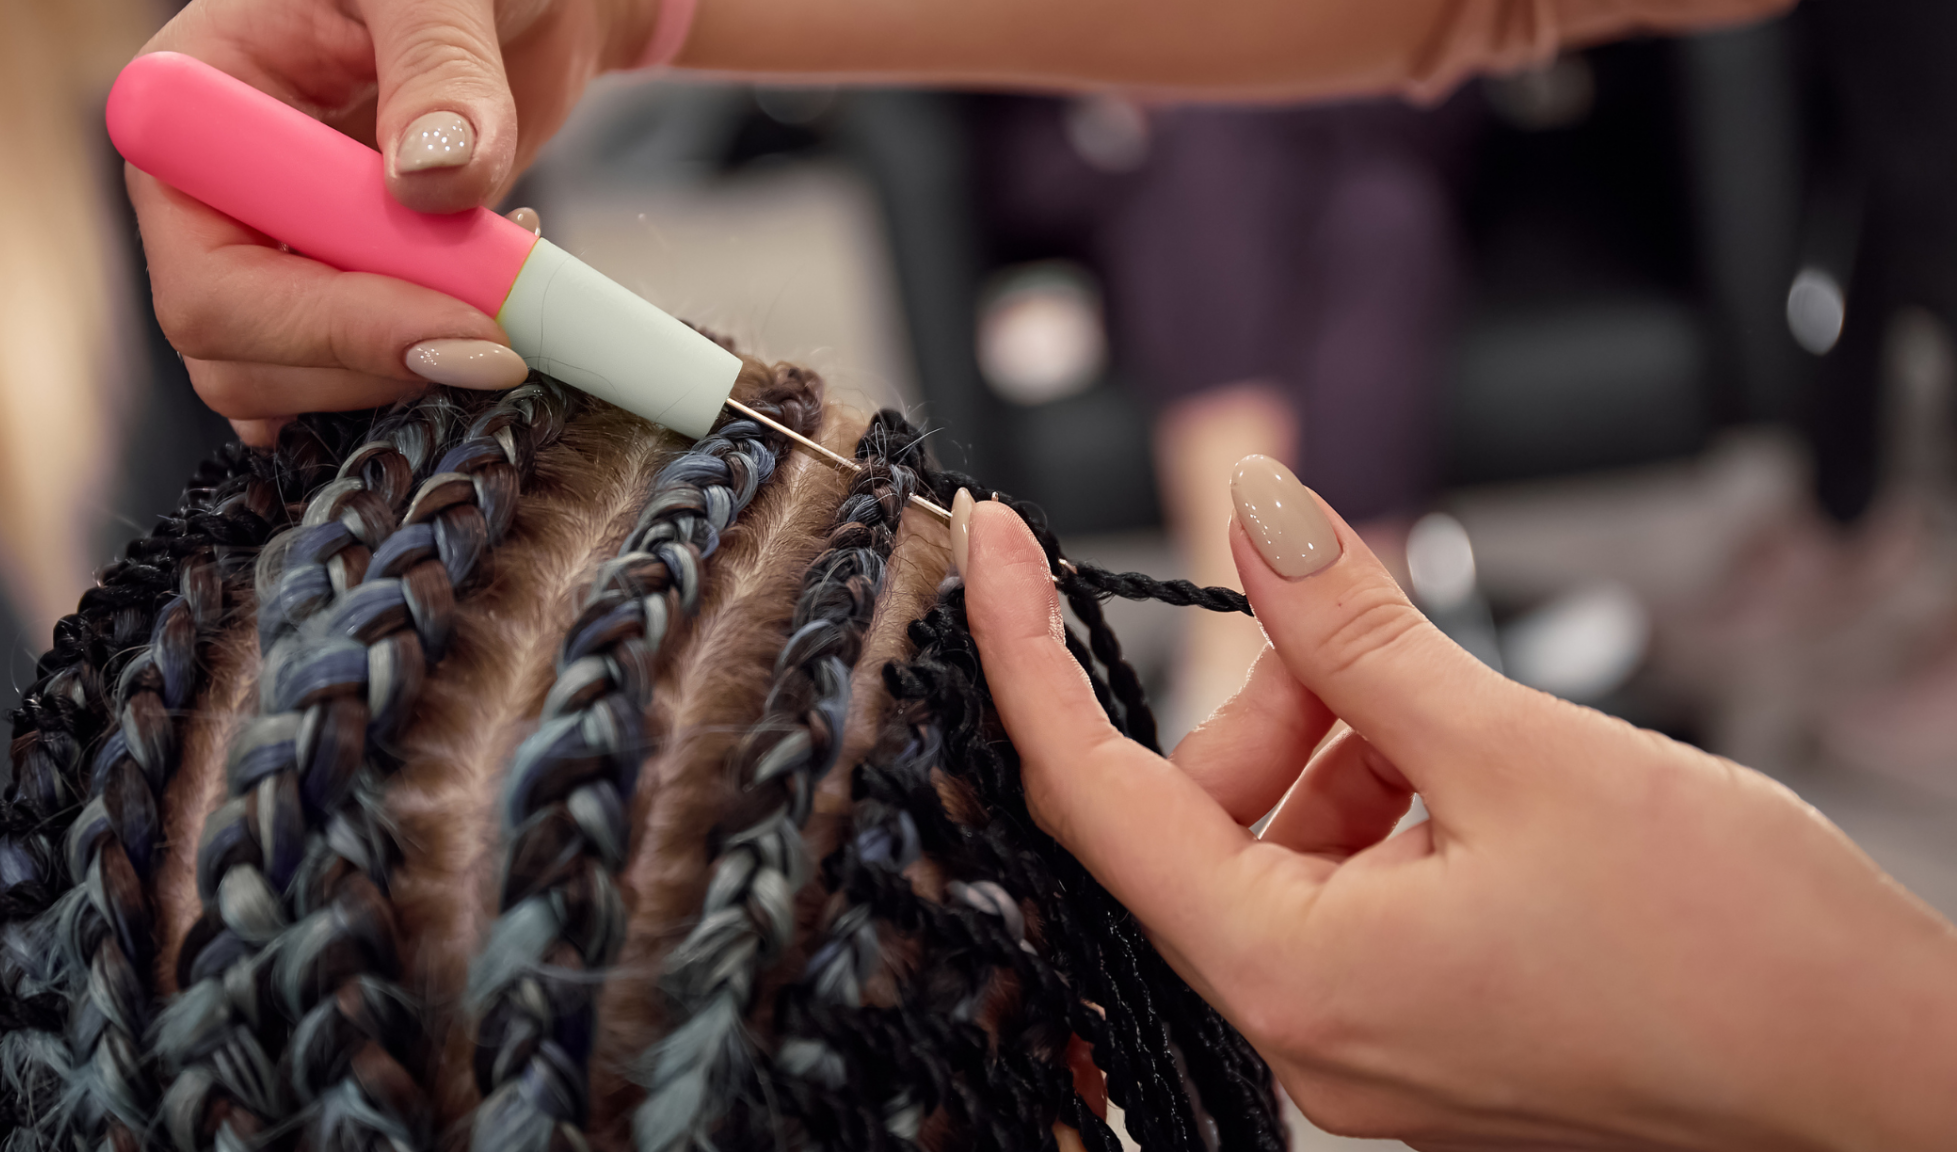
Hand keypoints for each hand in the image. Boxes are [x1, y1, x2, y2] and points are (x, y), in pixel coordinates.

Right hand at [128, 0, 654, 443]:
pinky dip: (420, 374)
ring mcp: (271, 248)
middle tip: (507, 335)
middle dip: (378, 360)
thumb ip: (439, 69)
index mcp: (197, 100)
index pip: (206, 270)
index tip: (461, 325)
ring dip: (409, 369)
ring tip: (507, 285)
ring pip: (291, 385)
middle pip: (236, 352)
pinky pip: (345, 380)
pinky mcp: (336, 290)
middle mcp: (215, 189)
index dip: (328, 323)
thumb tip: (432, 179)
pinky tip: (489, 315)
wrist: (521, 0)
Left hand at [964, 456, 1956, 1151]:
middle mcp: (1308, 1033)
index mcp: (1296, 977)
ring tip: (1433, 698)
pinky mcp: (1418, 1031)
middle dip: (1258, 698)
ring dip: (1328, 744)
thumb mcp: (1522, 748)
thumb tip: (1255, 519)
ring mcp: (1363, 1042)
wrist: (1886, 1078)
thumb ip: (1357, 633)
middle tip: (1340, 615)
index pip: (1093, 795)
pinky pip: (1339, 892)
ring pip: (1271, 849)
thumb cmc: (1739, 952)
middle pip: (1190, 820)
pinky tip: (1457, 763)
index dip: (1025, 655)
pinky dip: (1374, 803)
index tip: (992, 546)